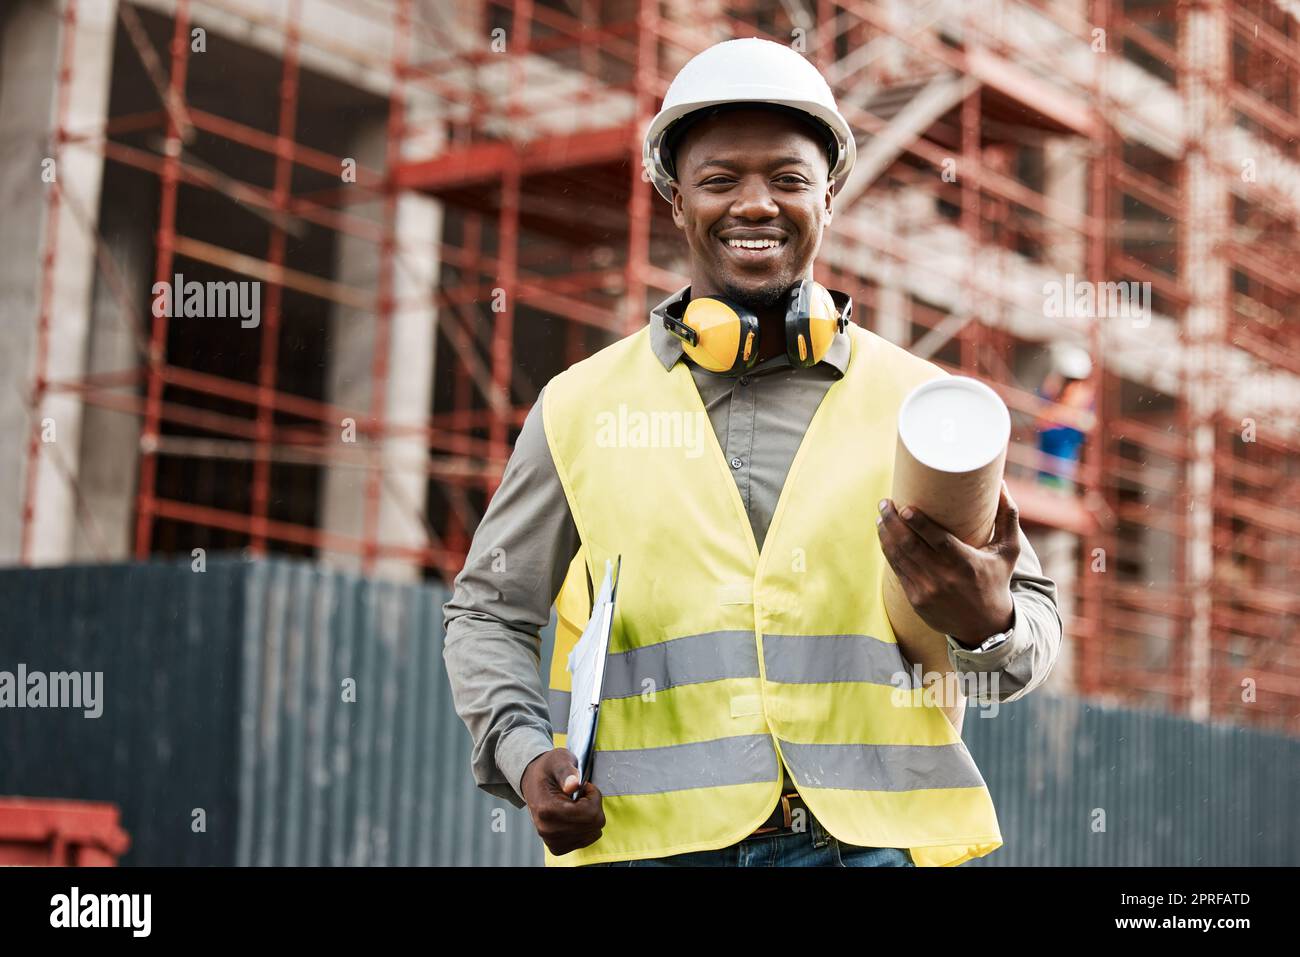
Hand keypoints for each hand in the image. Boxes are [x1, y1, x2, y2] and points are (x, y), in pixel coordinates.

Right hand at [520, 747, 605, 854]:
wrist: (533, 781)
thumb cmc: (548, 770)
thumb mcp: (558, 761)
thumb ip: (567, 772)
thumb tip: (573, 785)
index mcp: (547, 809)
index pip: (590, 813)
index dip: (593, 797)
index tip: (584, 786)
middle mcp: (548, 830)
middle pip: (594, 824)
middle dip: (593, 806)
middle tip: (580, 794)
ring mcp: (552, 841)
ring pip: (593, 833)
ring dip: (591, 816)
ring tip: (576, 804)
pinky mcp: (558, 847)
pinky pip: (588, 839)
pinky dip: (587, 826)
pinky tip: (575, 815)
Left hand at [877, 482, 1019, 647]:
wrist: (985, 626)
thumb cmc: (996, 581)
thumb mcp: (1008, 551)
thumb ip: (1008, 517)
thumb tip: (1002, 484)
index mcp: (966, 564)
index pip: (938, 541)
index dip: (919, 524)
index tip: (904, 508)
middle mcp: (944, 578)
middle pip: (911, 546)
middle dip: (893, 522)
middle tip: (884, 503)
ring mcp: (927, 590)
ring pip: (899, 557)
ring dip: (886, 535)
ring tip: (881, 517)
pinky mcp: (916, 599)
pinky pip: (897, 571)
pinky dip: (889, 552)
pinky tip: (884, 537)